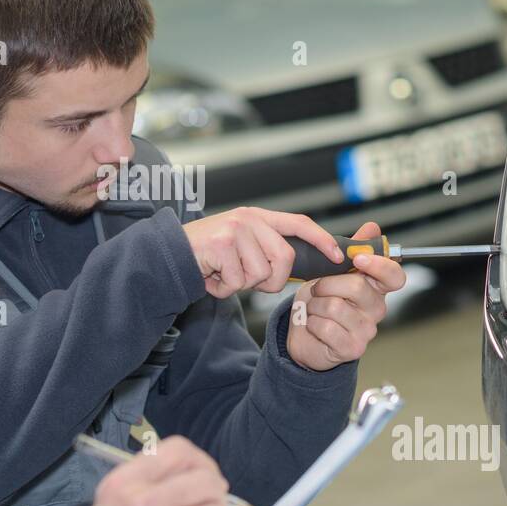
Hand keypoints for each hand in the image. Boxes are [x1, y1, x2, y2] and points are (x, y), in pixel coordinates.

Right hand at [182, 206, 342, 299]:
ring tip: (223, 273)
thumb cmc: (208, 255)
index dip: (321, 239)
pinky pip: (237, 281)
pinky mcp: (221, 245)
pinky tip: (212, 276)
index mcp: (258, 217)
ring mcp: (235, 230)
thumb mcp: (242, 244)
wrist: (169, 255)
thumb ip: (267, 249)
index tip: (337, 256)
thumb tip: (297, 267)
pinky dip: (224, 288)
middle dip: (269, 279)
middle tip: (245, 279)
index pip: (300, 223)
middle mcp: (249, 219)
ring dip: (241, 284)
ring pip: (260, 274)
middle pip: (284, 258)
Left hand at [285, 221, 405, 371]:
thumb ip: (352, 250)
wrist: (304, 334)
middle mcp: (376, 309)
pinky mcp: (352, 348)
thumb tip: (373, 227)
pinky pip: (325, 327)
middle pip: (356, 287)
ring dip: (315, 305)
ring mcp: (366, 331)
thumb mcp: (332, 271)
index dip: (379, 265)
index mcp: (375, 288)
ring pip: (335, 306)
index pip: (394, 276)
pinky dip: (311, 323)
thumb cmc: (320, 302)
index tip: (357, 259)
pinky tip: (314, 326)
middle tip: (316, 289)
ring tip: (314, 309)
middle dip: (326, 284)